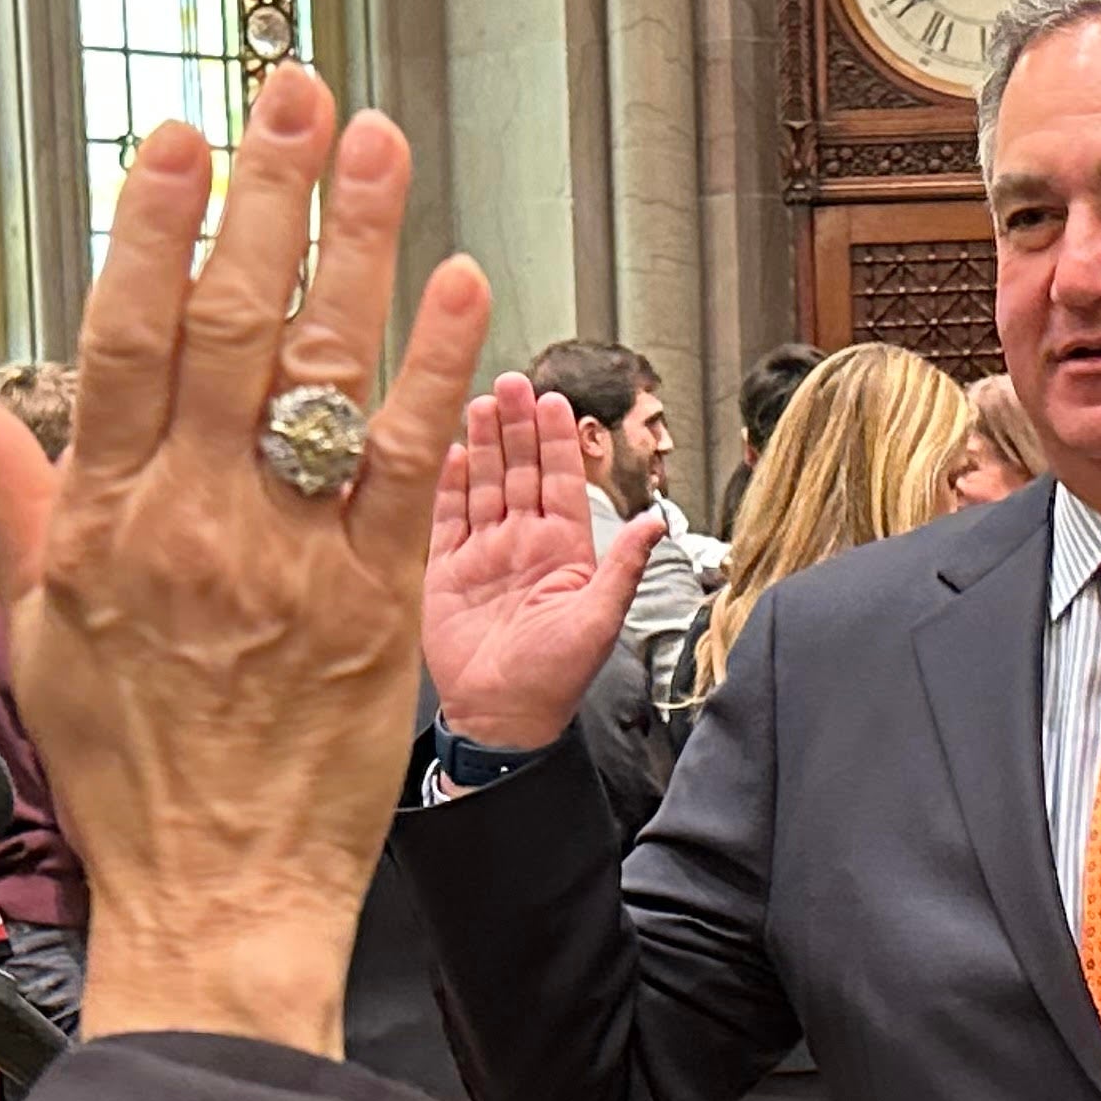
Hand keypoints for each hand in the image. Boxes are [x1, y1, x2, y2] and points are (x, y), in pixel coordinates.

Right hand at [0, 64, 488, 1053]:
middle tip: (298, 95)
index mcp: (105, 525)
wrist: (216, 897)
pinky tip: (457, 286)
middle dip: (270, 199)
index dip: (158, 229)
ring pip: (327, 375)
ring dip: (359, 247)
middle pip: (236, 330)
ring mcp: (291, 561)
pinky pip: (409, 466)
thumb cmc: (129, 774)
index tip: (184, 140)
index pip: (127, 341)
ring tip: (380, 145)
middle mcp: (195, 526)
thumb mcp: (40, 632)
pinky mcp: (377, 605)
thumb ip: (14, 500)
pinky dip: (436, 370)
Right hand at [422, 375, 663, 749]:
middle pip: (520, 471)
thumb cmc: (554, 679)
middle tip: (510, 382)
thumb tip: (656, 524)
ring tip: (478, 401)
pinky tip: (448, 451)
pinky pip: (445, 518)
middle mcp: (523, 544)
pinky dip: (447, 485)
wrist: (500, 718)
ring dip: (482, 444)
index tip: (554, 399)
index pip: (563, 481)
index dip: (558, 441)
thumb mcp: (597, 621)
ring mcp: (483, 554)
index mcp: (563, 551)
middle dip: (516, 426)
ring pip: (484, 485)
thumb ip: (622, 568)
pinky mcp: (445, 571)